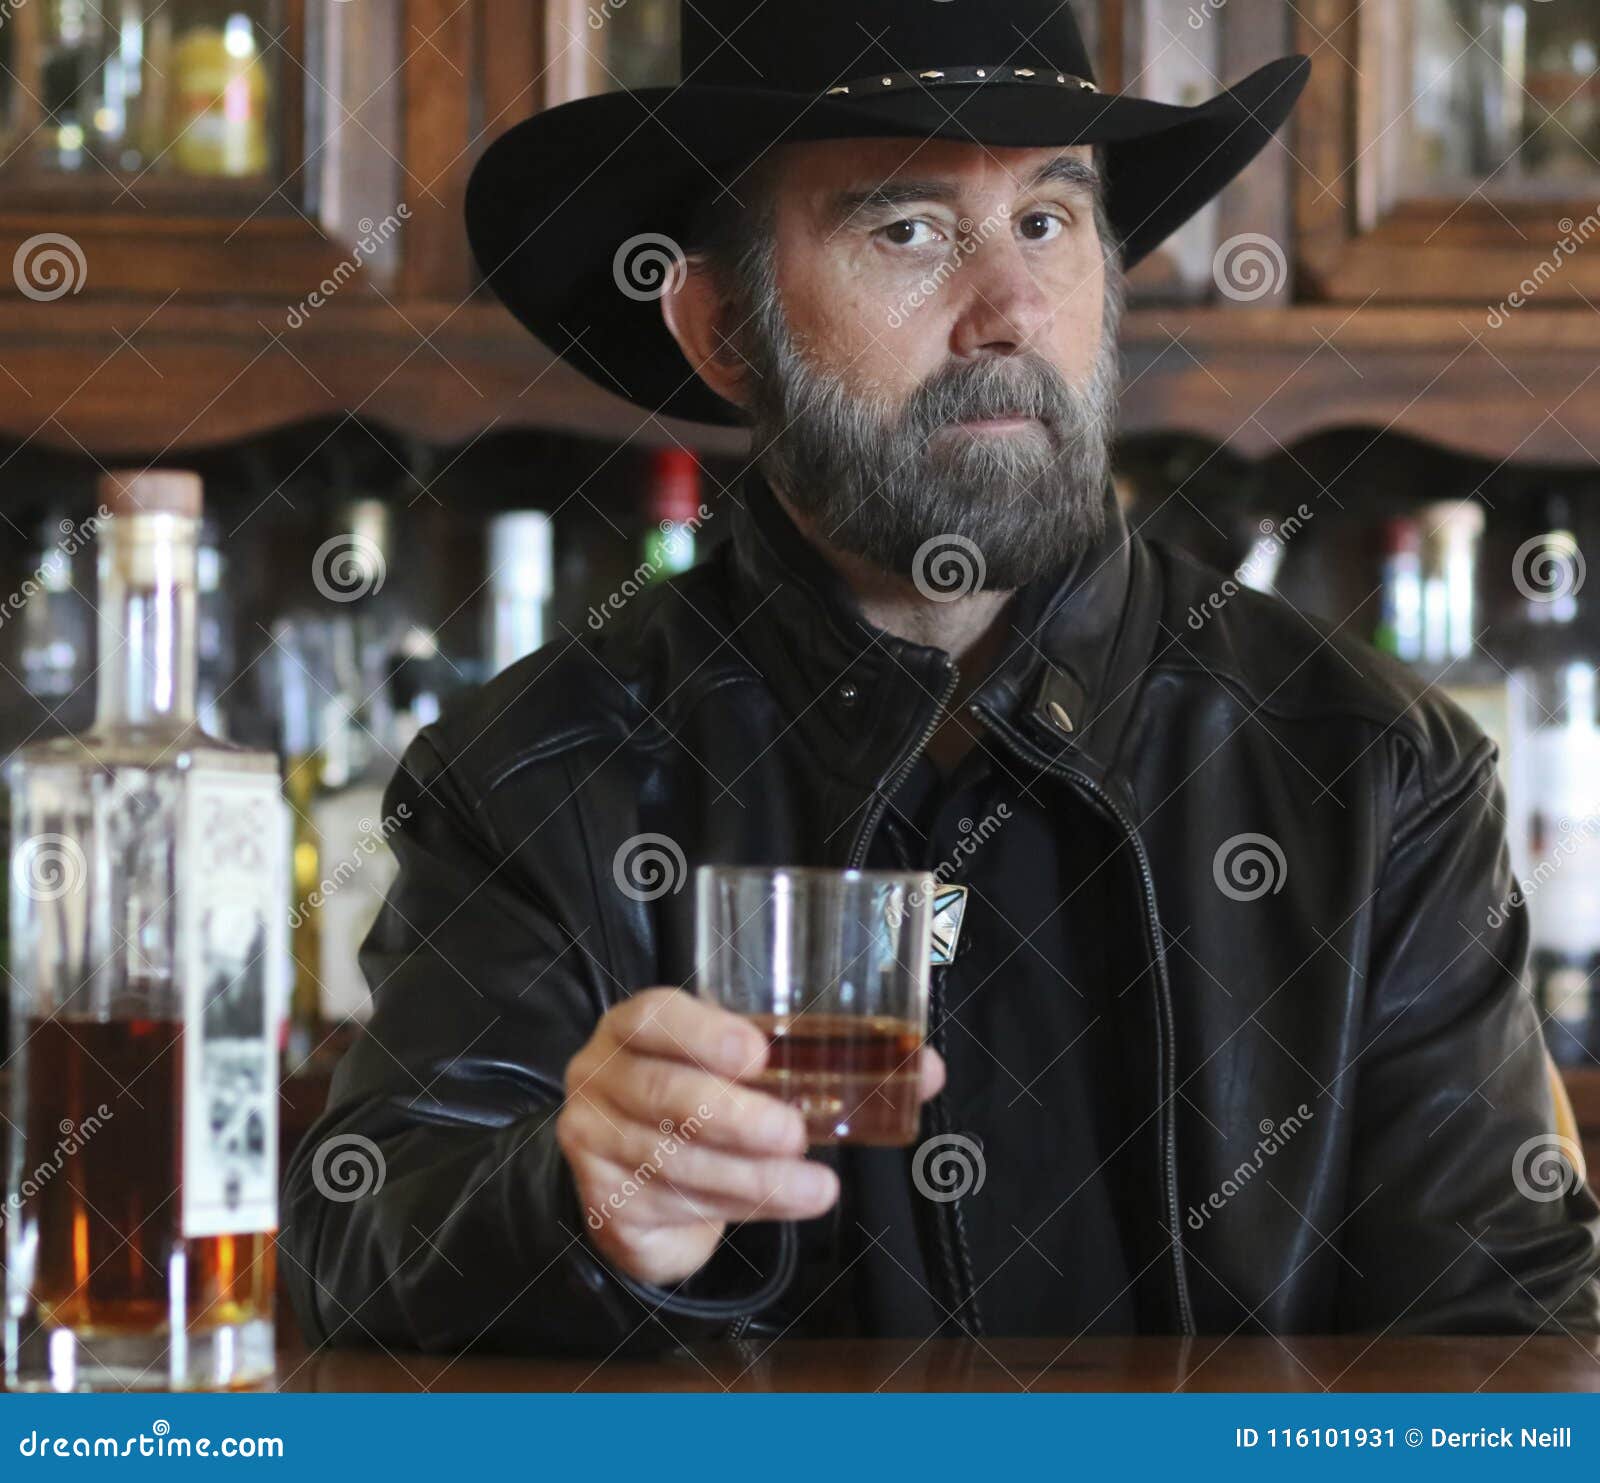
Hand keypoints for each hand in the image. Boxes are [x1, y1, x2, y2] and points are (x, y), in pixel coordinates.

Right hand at [557, 987, 944, 1287]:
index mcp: (635, 1027)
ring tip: (815, 1188)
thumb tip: (926, 1069)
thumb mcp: (746, 1070)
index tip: (757, 1051)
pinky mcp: (606, 1202)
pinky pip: (677, 1206)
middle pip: (663, 1094)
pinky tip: (782, 1205)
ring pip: (677, 1161)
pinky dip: (739, 1208)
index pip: (655, 1015)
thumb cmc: (706, 1098)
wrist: (639, 1177)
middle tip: (792, 1133)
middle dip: (734, 1116)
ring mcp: (595, 1142)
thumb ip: (818, 1061)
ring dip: (753, 1178)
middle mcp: (603, 1077)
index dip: (704, 1032)